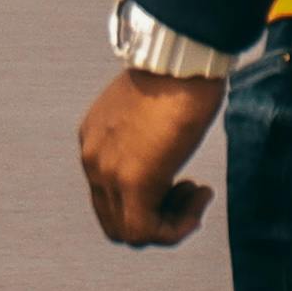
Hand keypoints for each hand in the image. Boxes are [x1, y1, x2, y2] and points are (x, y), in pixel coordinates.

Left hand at [79, 65, 221, 246]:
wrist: (180, 59)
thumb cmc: (177, 76)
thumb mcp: (149, 112)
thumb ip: (144, 139)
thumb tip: (163, 157)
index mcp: (94, 141)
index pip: (110, 195)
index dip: (149, 200)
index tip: (181, 184)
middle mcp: (93, 159)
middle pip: (115, 219)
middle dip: (158, 217)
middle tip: (189, 195)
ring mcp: (107, 173)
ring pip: (129, 231)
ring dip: (170, 224)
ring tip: (197, 195)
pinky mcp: (133, 182)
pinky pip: (144, 231)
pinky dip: (175, 229)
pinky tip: (198, 201)